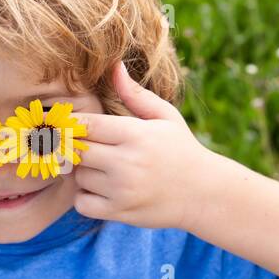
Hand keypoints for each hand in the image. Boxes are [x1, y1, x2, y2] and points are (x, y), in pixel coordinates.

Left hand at [71, 61, 212, 229]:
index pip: (86, 124)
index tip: (75, 125)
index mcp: (135, 134)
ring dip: (83, 172)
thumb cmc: (182, 150)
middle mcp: (126, 162)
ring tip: (102, 168)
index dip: (73, 124)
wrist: (205, 194)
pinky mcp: (119, 212)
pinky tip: (101, 189)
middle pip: (77, 149)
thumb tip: (114, 66)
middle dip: (77, 147)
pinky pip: (82, 203)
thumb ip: (135, 94)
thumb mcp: (165, 116)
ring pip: (79, 176)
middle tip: (89, 146)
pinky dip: (85, 197)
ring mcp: (122, 189)